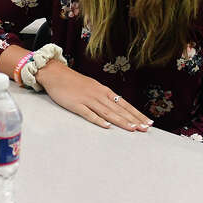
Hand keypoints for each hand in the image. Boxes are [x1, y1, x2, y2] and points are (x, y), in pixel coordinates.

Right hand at [36, 63, 152, 131]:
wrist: (55, 74)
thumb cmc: (73, 82)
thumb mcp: (92, 87)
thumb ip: (103, 97)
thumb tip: (116, 106)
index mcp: (104, 91)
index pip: (124, 104)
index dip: (136, 114)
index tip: (147, 122)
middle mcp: (99, 95)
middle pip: (119, 109)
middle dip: (133, 119)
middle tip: (145, 128)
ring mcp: (88, 100)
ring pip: (108, 112)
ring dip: (121, 121)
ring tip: (132, 129)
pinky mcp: (76, 104)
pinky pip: (89, 113)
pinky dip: (98, 120)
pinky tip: (107, 126)